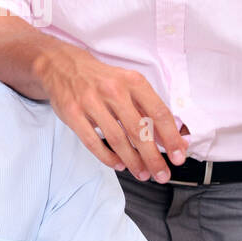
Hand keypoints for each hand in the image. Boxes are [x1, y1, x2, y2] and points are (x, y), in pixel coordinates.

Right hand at [34, 39, 185, 180]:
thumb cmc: (102, 79)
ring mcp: (91, 102)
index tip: (178, 156)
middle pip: (139, 131)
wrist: (62, 66)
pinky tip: (119, 165)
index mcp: (133, 81)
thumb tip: (172, 138)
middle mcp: (113, 90)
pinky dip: (108, 157)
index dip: (171, 137)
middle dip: (153, 158)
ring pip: (117, 139)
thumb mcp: (129, 85)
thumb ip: (149, 110)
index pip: (158, 113)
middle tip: (162, 174)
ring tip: (142, 173)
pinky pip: (93, 142)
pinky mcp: (73, 113)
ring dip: (133, 161)